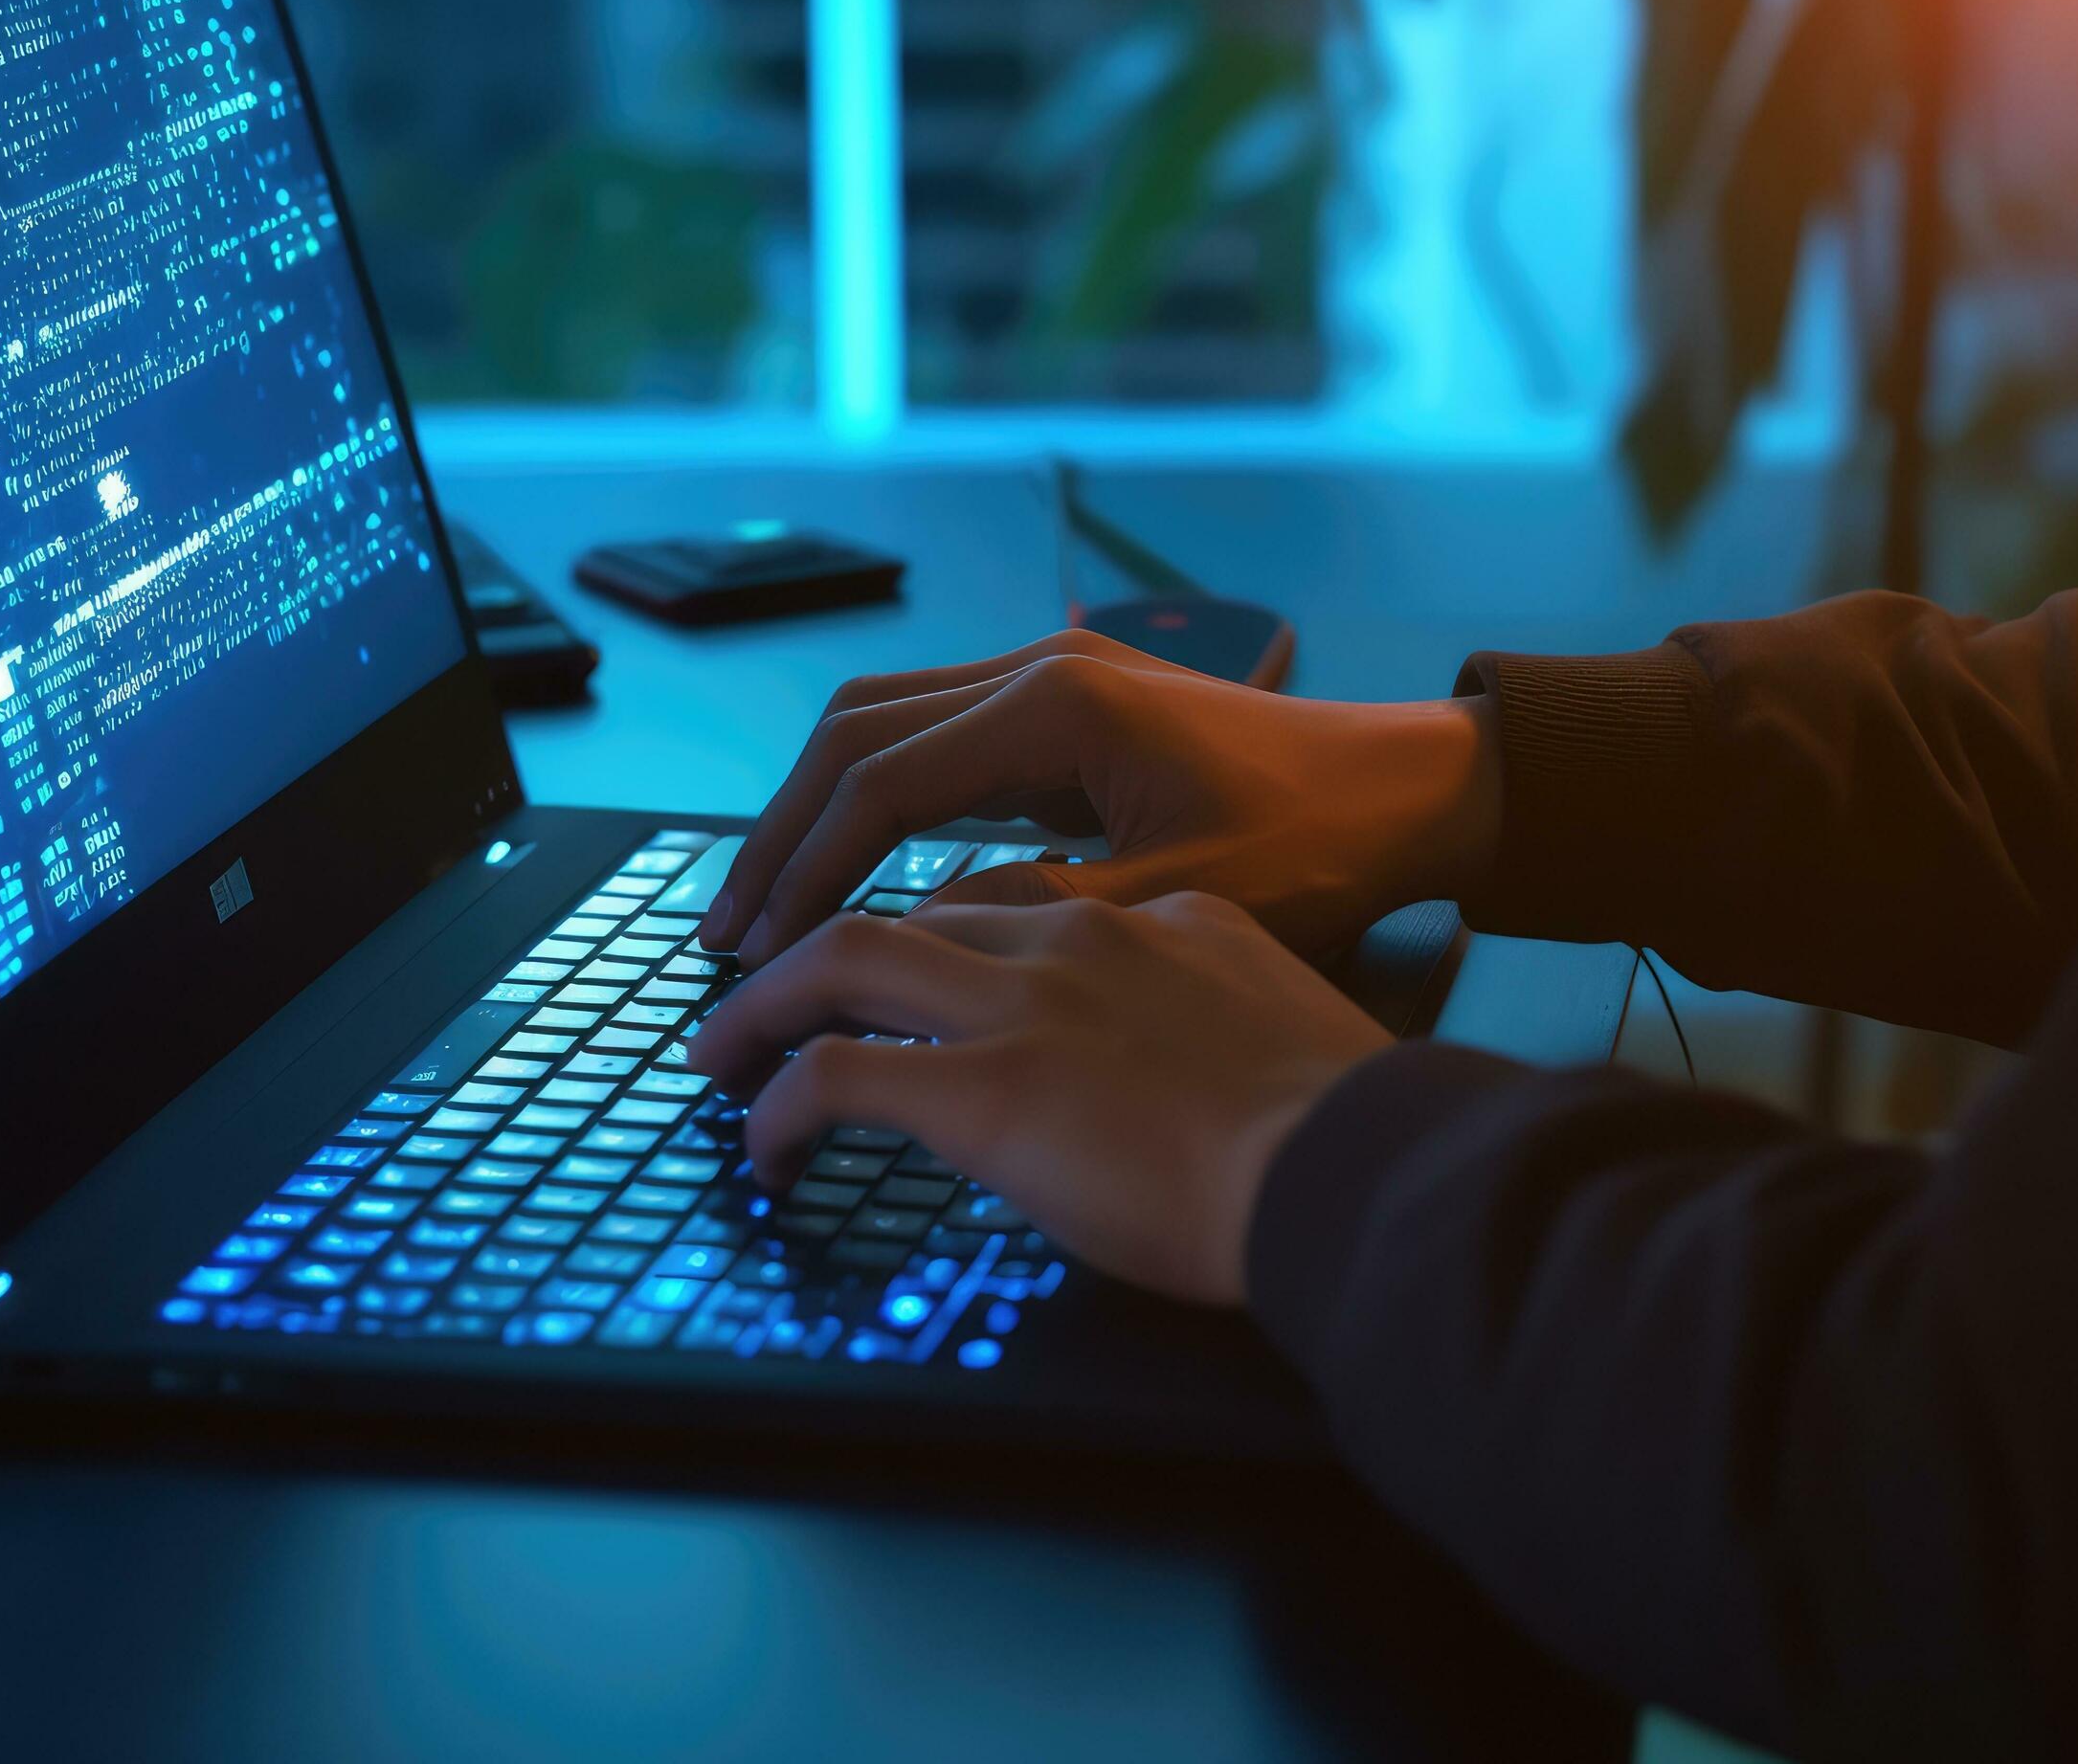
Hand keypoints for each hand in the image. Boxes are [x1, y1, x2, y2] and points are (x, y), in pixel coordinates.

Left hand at [686, 892, 1392, 1306]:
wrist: (1359, 1174)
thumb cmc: (1350, 1140)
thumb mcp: (1288, 1044)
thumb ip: (1217, 1031)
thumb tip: (1187, 1084)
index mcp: (1165, 919)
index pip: (1021, 902)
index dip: (943, 941)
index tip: (910, 986)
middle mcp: (1080, 939)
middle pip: (913, 910)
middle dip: (821, 946)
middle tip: (764, 992)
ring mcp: (1024, 1005)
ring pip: (845, 957)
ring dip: (767, 1003)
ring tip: (718, 1053)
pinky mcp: (981, 1087)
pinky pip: (835, 1073)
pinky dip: (778, 1101)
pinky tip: (762, 1144)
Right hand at [700, 629, 1501, 966]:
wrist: (1411, 789)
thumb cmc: (1321, 848)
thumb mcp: (1181, 900)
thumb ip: (1045, 917)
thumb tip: (918, 936)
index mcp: (1058, 704)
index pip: (880, 781)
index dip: (806, 870)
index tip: (754, 951)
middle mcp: (1038, 667)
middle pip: (854, 733)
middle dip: (782, 832)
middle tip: (727, 933)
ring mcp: (1049, 677)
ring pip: (882, 724)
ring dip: (817, 810)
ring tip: (768, 905)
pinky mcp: (1064, 708)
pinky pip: (934, 741)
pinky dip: (874, 802)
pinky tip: (853, 875)